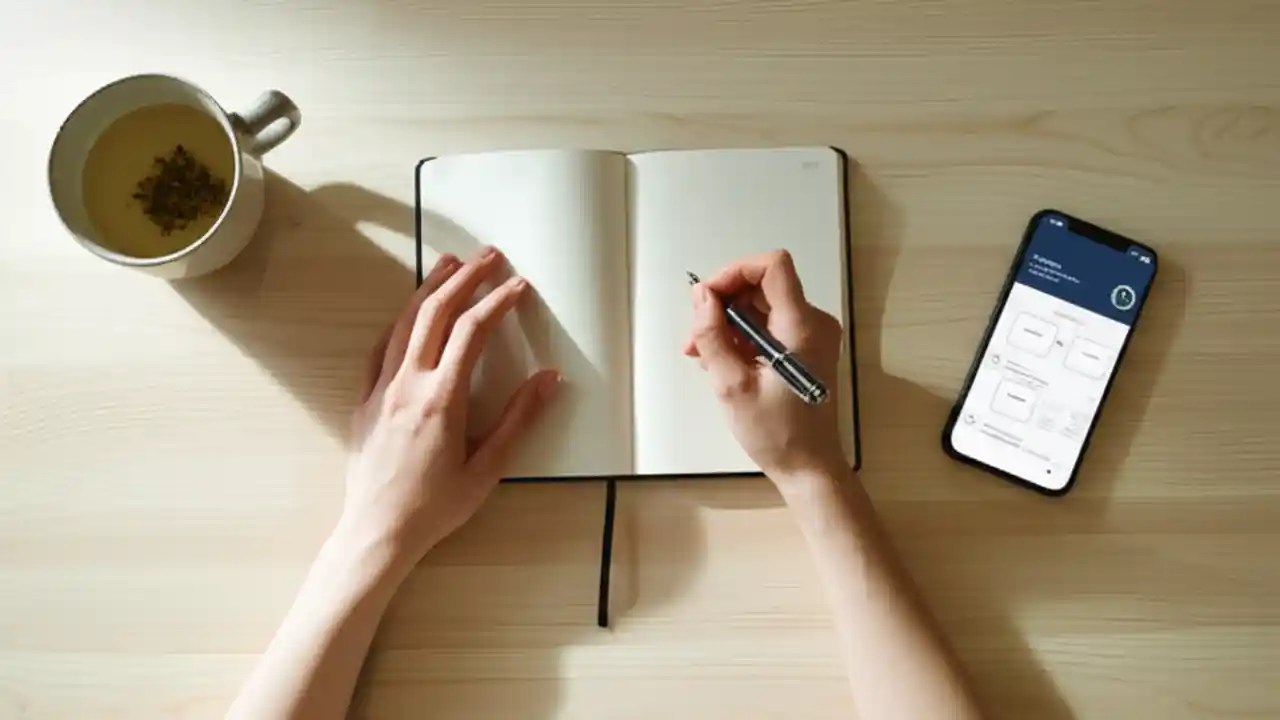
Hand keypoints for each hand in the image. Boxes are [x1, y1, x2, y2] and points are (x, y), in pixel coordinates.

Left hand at [341, 248, 559, 565]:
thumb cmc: (435, 508)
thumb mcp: (487, 469)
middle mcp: (407, 384)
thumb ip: (519, 421)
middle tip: (488, 256)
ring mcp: (380, 389)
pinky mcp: (364, 401)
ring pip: (403, 323)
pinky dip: (398, 322)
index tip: (518, 285)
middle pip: (435, 313)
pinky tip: (407, 314)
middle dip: (465, 279)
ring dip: (429, 289)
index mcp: (441, 399)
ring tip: (450, 264)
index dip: (497, 302)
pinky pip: (379, 348)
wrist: (377, 531)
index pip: (472, 332)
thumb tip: (549, 379)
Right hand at [684, 250, 845, 482]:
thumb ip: (713, 334)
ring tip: (704, 356)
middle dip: (724, 304)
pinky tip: (724, 362)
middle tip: (696, 339)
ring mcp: (813, 335)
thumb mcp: (732, 385)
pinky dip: (744, 337)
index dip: (735, 272)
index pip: (772, 265)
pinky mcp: (807, 348)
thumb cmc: (776, 432)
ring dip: (730, 323)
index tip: (708, 299)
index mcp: (801, 327)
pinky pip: (771, 325)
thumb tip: (700, 295)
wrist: (809, 466)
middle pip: (764, 285)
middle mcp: (813, 322)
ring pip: (763, 306)